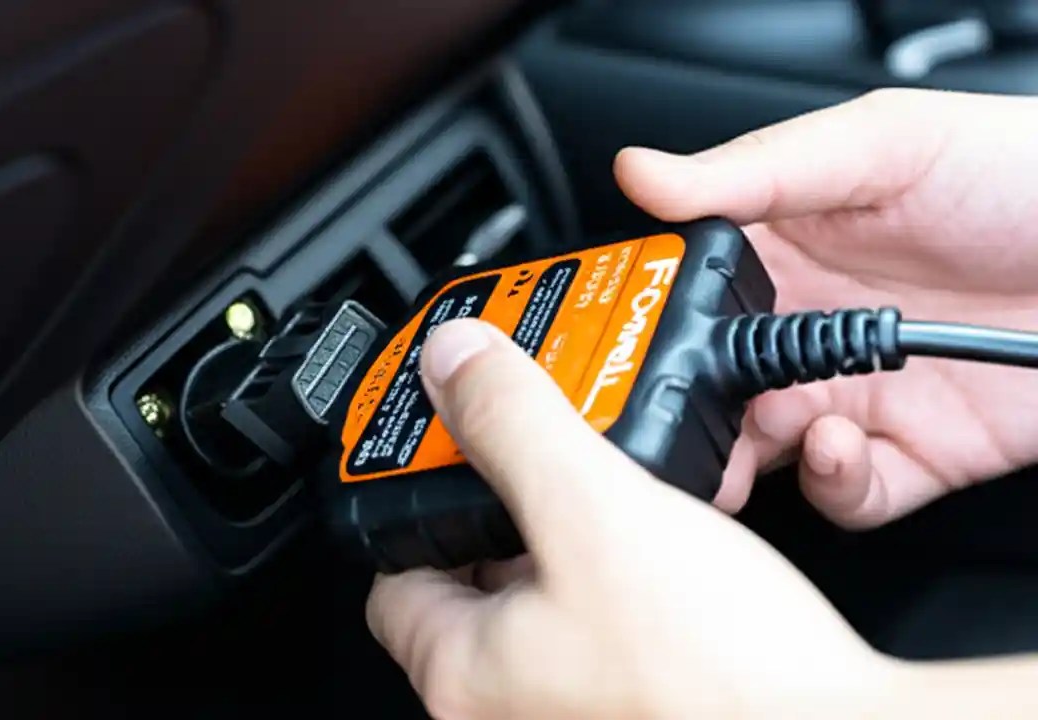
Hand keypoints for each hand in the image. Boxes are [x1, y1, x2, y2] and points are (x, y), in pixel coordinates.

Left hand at [366, 319, 893, 718]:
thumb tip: (453, 363)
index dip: (419, 499)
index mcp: (461, 675)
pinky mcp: (631, 711)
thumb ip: (512, 425)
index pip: (393, 570)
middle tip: (535, 455)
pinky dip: (610, 582)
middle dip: (502, 511)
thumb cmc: (719, 671)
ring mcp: (567, 716)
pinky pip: (593, 630)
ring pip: (536, 605)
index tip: (451, 453)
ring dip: (563, 542)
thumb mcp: (593, 506)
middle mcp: (501, 711)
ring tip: (601, 487)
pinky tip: (653, 552)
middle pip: (466, 584)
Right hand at [615, 88, 1037, 527]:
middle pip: (708, 389)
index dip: (639, 327)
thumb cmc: (1022, 175)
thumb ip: (755, 170)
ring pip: (760, 454)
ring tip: (749, 443)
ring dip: (739, 461)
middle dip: (677, 415)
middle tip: (659, 423)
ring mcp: (855, 395)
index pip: (681, 299)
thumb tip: (641, 174)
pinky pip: (846, 493)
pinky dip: (829, 486)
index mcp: (782, 252)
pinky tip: (838, 444)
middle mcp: (807, 330)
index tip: (609, 346)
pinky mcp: (912, 453)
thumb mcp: (880, 146)